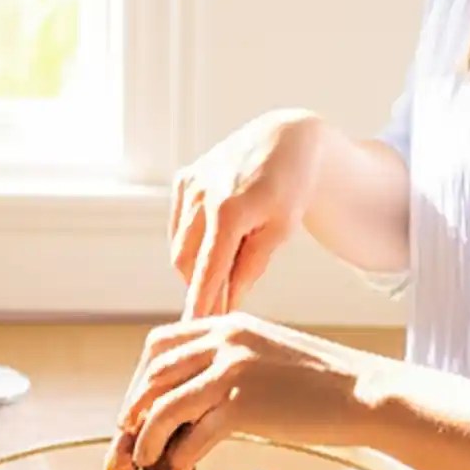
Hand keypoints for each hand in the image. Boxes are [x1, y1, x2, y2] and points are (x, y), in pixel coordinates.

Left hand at [109, 313, 379, 469]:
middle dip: (135, 407)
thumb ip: (230, 359)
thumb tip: (194, 390)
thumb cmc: (321, 380)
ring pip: (165, 404)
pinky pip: (194, 434)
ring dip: (148, 436)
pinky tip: (182, 469)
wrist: (363, 392)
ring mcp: (233, 371)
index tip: (138, 402)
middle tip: (130, 433)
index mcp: (229, 324)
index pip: (161, 342)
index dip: (142, 375)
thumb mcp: (266, 352)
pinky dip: (180, 456)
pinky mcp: (244, 405)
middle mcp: (225, 341)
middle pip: (154, 372)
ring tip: (145, 458)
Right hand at [171, 109, 327, 318]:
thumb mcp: (282, 230)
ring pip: (181, 248)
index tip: (193, 329)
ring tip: (231, 259)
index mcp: (231, 211)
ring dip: (198, 265)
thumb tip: (228, 302)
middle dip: (203, 285)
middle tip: (227, 297)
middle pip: (189, 263)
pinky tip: (216, 240)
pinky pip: (179, 227)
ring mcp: (189, 185)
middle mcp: (203, 195)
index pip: (209, 271)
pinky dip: (192, 242)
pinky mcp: (183, 179)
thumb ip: (251, 266)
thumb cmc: (290, 188)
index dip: (200, 303)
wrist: (285, 140)